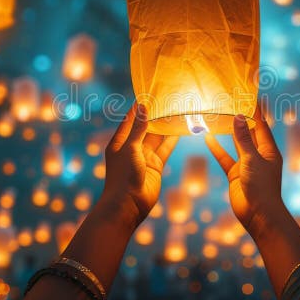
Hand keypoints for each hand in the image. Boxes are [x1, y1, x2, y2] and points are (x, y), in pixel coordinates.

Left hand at [102, 103, 177, 228]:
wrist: (128, 205)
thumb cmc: (123, 176)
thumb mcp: (130, 148)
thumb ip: (139, 129)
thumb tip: (143, 108)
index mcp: (119, 142)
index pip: (130, 120)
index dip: (139, 108)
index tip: (149, 94)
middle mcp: (132, 147)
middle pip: (145, 127)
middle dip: (155, 116)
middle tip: (167, 101)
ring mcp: (144, 157)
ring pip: (157, 137)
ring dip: (166, 127)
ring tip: (176, 112)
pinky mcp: (156, 165)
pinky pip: (165, 149)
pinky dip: (172, 140)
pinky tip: (180, 129)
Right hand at [204, 105, 283, 233]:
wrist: (258, 215)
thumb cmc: (261, 187)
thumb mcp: (252, 159)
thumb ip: (243, 139)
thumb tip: (238, 117)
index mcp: (269, 150)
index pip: (262, 125)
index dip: (256, 110)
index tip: (250, 95)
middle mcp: (259, 155)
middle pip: (250, 132)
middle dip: (242, 118)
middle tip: (232, 101)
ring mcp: (247, 165)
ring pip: (236, 144)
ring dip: (229, 132)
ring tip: (219, 116)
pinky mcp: (235, 174)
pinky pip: (225, 158)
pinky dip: (217, 149)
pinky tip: (208, 138)